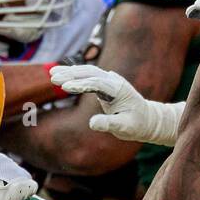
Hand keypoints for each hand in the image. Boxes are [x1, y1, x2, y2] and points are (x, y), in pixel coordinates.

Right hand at [49, 65, 181, 146]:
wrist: (147, 119)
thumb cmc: (137, 125)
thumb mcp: (125, 128)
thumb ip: (109, 124)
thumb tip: (92, 123)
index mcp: (119, 89)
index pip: (97, 83)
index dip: (81, 84)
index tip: (65, 87)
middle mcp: (114, 81)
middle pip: (90, 72)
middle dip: (71, 74)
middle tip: (53, 77)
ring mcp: (109, 81)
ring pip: (88, 72)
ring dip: (70, 72)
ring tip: (52, 73)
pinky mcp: (104, 85)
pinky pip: (87, 77)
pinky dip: (74, 76)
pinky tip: (61, 77)